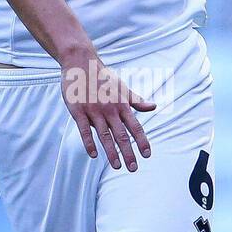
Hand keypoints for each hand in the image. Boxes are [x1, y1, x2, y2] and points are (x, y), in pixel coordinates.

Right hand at [61, 49, 155, 170]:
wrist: (80, 62)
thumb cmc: (103, 76)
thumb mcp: (122, 87)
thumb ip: (136, 100)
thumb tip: (153, 106)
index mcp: (122, 105)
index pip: (135, 127)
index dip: (142, 141)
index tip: (147, 155)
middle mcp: (110, 110)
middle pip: (121, 135)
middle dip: (129, 153)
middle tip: (133, 169)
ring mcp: (94, 111)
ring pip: (104, 136)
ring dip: (111, 153)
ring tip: (117, 166)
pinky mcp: (78, 111)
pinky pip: (84, 130)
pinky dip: (89, 143)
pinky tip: (94, 155)